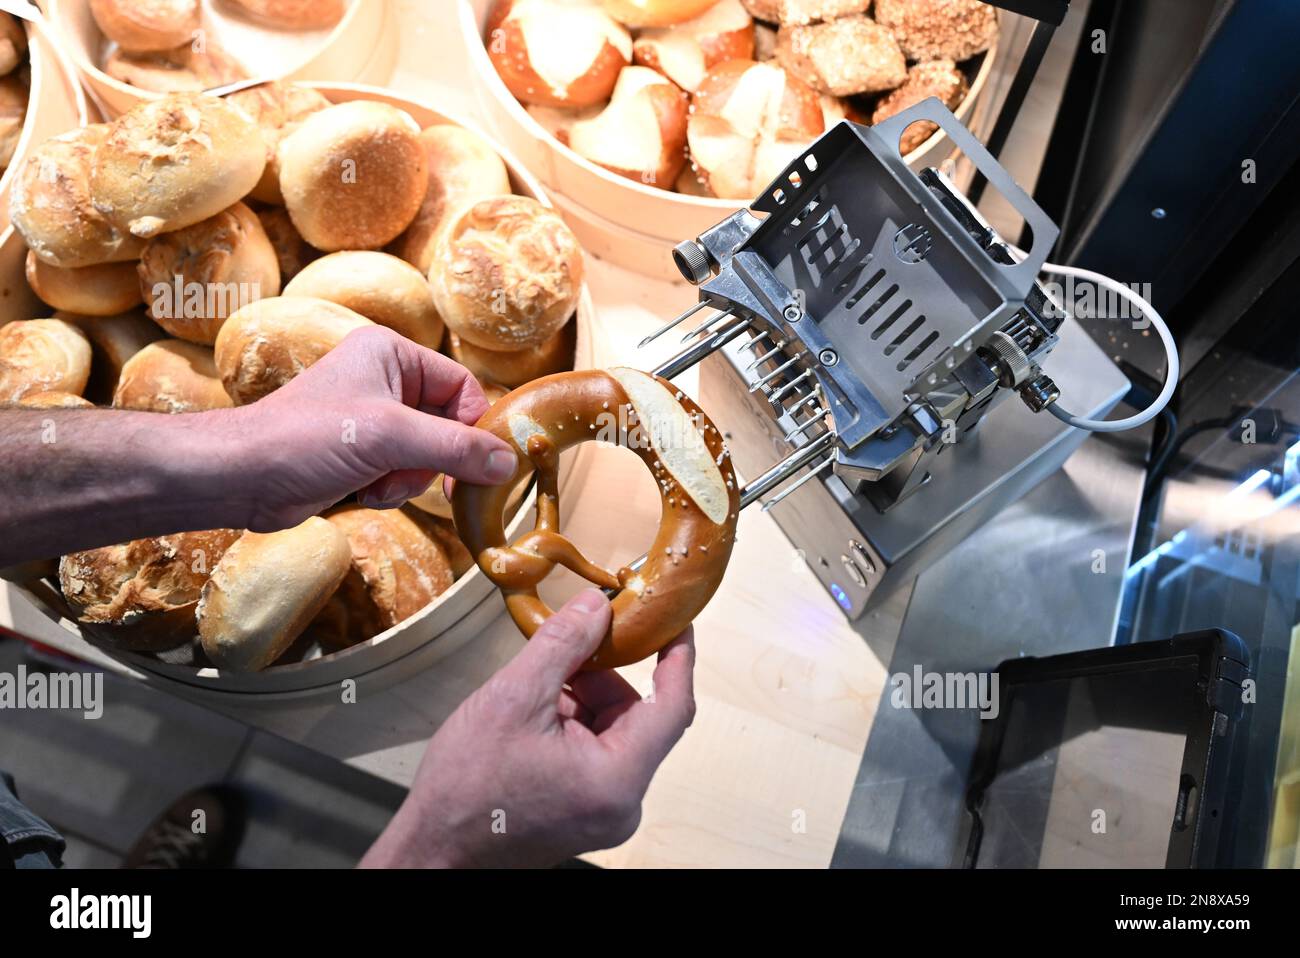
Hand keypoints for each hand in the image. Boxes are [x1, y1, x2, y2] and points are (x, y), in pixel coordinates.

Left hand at [229, 325, 517, 531]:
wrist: (242, 477)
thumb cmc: (306, 439)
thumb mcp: (390, 437)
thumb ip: (455, 447)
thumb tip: (509, 462)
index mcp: (392, 354)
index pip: (462, 387)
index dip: (471, 427)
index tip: (474, 465)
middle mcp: (385, 379)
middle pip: (448, 425)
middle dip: (433, 459)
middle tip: (416, 477)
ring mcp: (373, 417)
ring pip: (428, 454)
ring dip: (412, 479)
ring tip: (379, 485)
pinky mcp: (361, 451)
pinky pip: (404, 471)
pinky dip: (393, 489)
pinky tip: (365, 493)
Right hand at [361, 590, 696, 867]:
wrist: (432, 851)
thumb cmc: (466, 788)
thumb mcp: (514, 698)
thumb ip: (562, 644)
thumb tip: (597, 604)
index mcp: (617, 778)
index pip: (672, 705)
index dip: (677, 656)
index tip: (674, 618)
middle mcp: (623, 802)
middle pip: (638, 717)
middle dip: (605, 676)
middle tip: (571, 643)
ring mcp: (605, 811)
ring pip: (613, 732)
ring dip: (584, 699)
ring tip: (537, 687)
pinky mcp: (585, 812)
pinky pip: (596, 753)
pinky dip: (572, 723)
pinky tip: (534, 714)